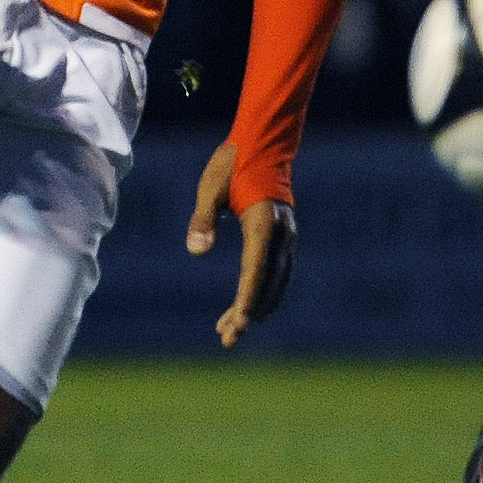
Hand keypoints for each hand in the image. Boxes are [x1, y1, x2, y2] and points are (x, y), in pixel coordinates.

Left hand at [186, 140, 295, 348]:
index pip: (255, 271)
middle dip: (248, 313)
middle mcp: (281, 234)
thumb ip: (202, 220)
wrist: (262, 143)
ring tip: (229, 329)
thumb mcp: (210, 188)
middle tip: (227, 339)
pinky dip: (263, 292)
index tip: (237, 327)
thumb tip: (196, 252)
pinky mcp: (283, 237)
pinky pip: (277, 272)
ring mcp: (286, 236)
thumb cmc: (231, 164)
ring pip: (275, 281)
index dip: (246, 302)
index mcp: (264, 223)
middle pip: (267, 283)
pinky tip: (248, 305)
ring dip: (256, 306)